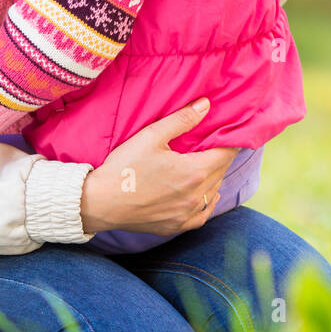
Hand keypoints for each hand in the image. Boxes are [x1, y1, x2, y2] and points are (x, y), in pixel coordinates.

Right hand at [79, 98, 238, 235]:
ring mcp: (187, 214)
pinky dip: (207, 202)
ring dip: (213, 178)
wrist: (101, 203)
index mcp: (194, 172)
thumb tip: (206, 105)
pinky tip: (203, 194)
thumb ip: (182, 120)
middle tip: (215, 145)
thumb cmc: (125, 167)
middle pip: (221, 172)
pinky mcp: (176, 226)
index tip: (229, 133)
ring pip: (213, 193)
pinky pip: (203, 215)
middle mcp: (196, 196)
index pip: (225, 154)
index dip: (229, 141)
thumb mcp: (151, 136)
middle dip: (220, 157)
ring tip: (205, 165)